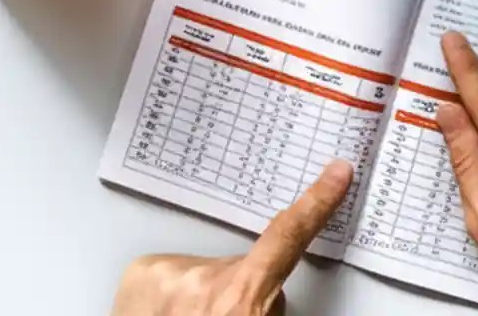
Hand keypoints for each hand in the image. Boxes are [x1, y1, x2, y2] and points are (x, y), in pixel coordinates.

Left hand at [111, 160, 352, 315]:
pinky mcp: (142, 272)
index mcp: (242, 304)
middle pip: (239, 270)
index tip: (335, 174)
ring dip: (197, 299)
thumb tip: (266, 297)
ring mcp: (170, 276)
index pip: (287, 240)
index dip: (315, 204)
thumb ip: (263, 308)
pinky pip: (170, 274)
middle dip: (235, 293)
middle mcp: (206, 283)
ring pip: (202, 274)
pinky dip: (169, 297)